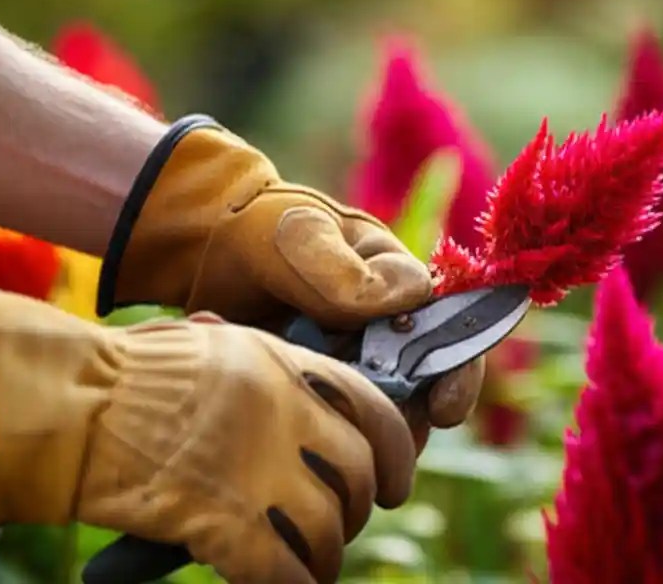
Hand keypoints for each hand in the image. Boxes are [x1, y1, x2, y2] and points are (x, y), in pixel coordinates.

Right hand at [0, 291, 417, 583]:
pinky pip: (283, 573)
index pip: (373, 408)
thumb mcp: (208, 349)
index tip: (394, 483)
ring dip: (322, 558)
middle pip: (356, 476)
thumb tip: (295, 413)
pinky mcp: (223, 521)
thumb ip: (262, 377)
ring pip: (328, 530)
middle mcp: (283, 411)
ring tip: (307, 569)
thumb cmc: (117, 375)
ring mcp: (256, 466)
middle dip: (354, 514)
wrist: (61, 404)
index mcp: (281, 362)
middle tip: (335, 531)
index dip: (396, 452)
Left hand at [95, 115, 484, 434]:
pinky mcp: (312, 402)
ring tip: (299, 406)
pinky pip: (321, 431)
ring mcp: (349, 378)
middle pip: (419, 403)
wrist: (205, 249)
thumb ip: (343, 269)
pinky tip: (260, 400)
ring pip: (371, 427)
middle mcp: (387, 344)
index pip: (454, 343)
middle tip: (366, 433)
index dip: (457, 380)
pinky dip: (299, 426)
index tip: (442, 409)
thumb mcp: (302, 234)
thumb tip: (404, 301)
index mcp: (405, 296)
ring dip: (345, 429)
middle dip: (399, 424)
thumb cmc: (268, 229)